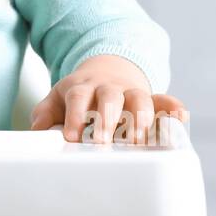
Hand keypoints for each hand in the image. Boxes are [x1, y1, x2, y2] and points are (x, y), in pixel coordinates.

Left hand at [29, 54, 188, 143]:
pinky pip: (165, 100)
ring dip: (140, 117)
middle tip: (102, 142)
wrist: (105, 73)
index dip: (76, 116)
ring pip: (140, 98)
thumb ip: (45, 114)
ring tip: (138, 141)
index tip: (73, 136)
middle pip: (109, 97)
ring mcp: (132, 92)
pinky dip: (173, 108)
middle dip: (107, 118)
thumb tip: (35, 132)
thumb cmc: (78, 96)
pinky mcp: (152, 100)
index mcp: (82, 87)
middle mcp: (108, 88)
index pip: (78, 97)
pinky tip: (180, 118)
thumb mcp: (57, 100)